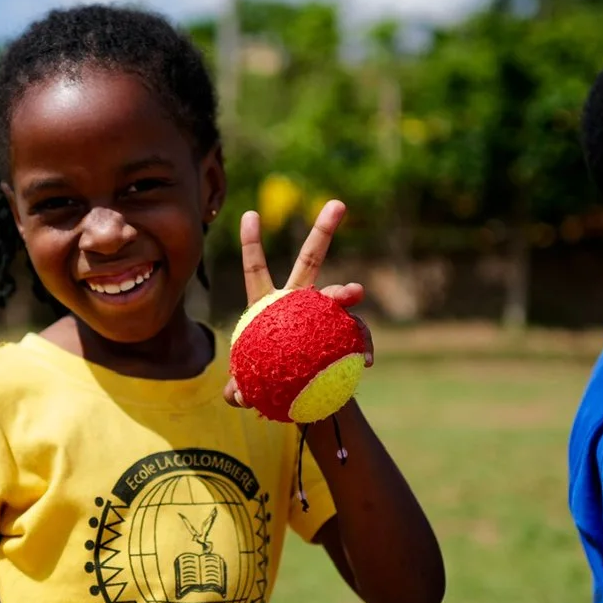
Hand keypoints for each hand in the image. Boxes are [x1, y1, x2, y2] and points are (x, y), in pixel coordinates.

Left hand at [223, 200, 374, 409]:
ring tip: (353, 293)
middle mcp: (300, 301)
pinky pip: (358, 335)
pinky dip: (363, 345)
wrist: (306, 398)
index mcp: (269, 304)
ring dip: (345, 290)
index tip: (250, 214)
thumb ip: (237, 389)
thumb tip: (237, 394)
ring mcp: (326, 316)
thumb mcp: (248, 387)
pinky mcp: (347, 336)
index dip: (253, 242)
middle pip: (310, 259)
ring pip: (338, 294)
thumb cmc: (271, 384)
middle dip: (324, 230)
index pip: (257, 269)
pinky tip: (366, 360)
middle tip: (338, 204)